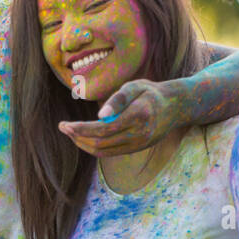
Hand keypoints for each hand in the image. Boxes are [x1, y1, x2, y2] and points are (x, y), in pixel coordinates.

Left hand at [58, 78, 180, 157]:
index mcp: (139, 116)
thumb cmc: (150, 92)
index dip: (81, 129)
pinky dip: (94, 147)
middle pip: (101, 144)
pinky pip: (110, 153)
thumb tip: (101, 115)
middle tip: (63, 127)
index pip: (103, 130)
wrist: (175, 106)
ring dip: (83, 144)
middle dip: (78, 137)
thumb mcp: (135, 86)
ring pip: (104, 151)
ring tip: (70, 132)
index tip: (64, 124)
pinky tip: (84, 137)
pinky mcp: (137, 149)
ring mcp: (139, 144)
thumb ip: (118, 98)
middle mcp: (140, 134)